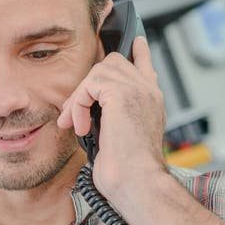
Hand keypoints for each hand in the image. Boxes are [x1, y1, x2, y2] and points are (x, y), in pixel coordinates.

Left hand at [57, 37, 166, 205]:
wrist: (137, 182)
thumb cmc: (128, 172)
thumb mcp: (118, 138)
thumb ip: (111, 118)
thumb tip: (89, 113)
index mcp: (151, 101)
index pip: (145, 65)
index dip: (138, 52)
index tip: (137, 42)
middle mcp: (148, 91)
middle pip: (112, 63)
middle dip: (87, 86)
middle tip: (73, 115)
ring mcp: (138, 89)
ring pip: (98, 72)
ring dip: (79, 98)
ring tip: (75, 124)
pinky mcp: (122, 94)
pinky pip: (90, 85)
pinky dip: (78, 105)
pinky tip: (81, 127)